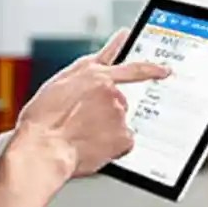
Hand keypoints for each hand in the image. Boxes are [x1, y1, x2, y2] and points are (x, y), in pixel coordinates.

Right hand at [13, 28, 168, 178]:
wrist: (43, 148)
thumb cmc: (42, 119)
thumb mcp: (59, 82)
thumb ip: (87, 68)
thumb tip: (104, 59)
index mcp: (94, 73)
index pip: (133, 67)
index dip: (152, 68)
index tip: (165, 70)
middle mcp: (111, 90)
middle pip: (120, 101)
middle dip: (106, 111)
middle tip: (84, 123)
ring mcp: (119, 113)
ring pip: (120, 121)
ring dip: (107, 128)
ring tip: (82, 135)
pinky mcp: (124, 136)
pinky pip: (123, 141)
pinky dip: (111, 146)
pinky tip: (92, 145)